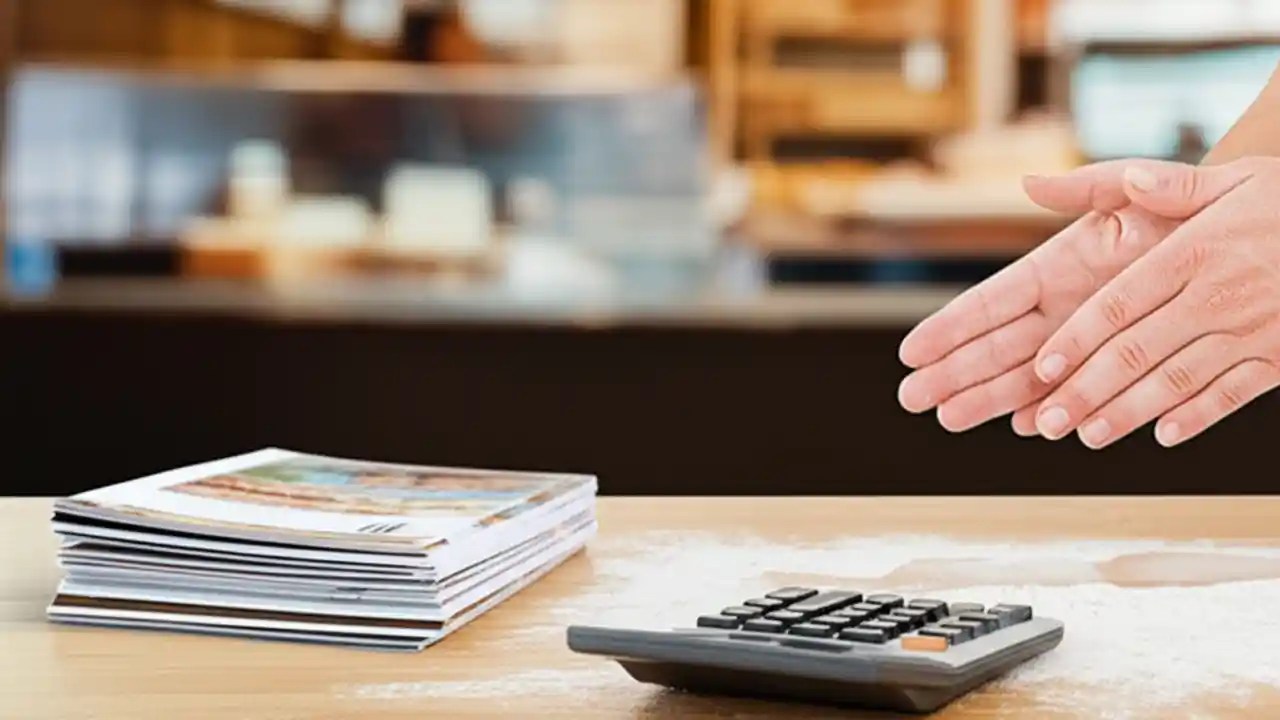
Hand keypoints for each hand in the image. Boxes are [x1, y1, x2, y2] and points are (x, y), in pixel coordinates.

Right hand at [897, 162, 1186, 434]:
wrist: (1239, 237)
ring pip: (1025, 376)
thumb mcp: (1137, 189)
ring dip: (985, 399)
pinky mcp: (1112, 361)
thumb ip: (1087, 189)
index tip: (914, 349)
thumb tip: (1032, 183)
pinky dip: (1046, 408)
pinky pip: (1073, 393)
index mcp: (1057, 266)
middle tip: (911, 397)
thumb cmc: (1187, 207)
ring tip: (945, 417)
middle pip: (995, 348)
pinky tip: (1018, 425)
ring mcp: (1083, 338)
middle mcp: (1062, 307)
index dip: (952, 326)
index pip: (992, 302)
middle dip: (952, 373)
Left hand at [1030, 157, 1279, 447]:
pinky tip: (1164, 435)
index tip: (1043, 366)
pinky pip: (1235, 393)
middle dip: (1088, 389)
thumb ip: (1167, 183)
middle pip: (1139, 350)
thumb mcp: (1236, 178)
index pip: (1120, 302)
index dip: (1077, 338)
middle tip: (1052, 418)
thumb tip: (1118, 181)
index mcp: (1196, 250)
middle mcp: (1220, 294)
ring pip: (1178, 379)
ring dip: (1129, 412)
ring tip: (1089, 434)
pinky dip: (1198, 416)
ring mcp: (1254, 329)